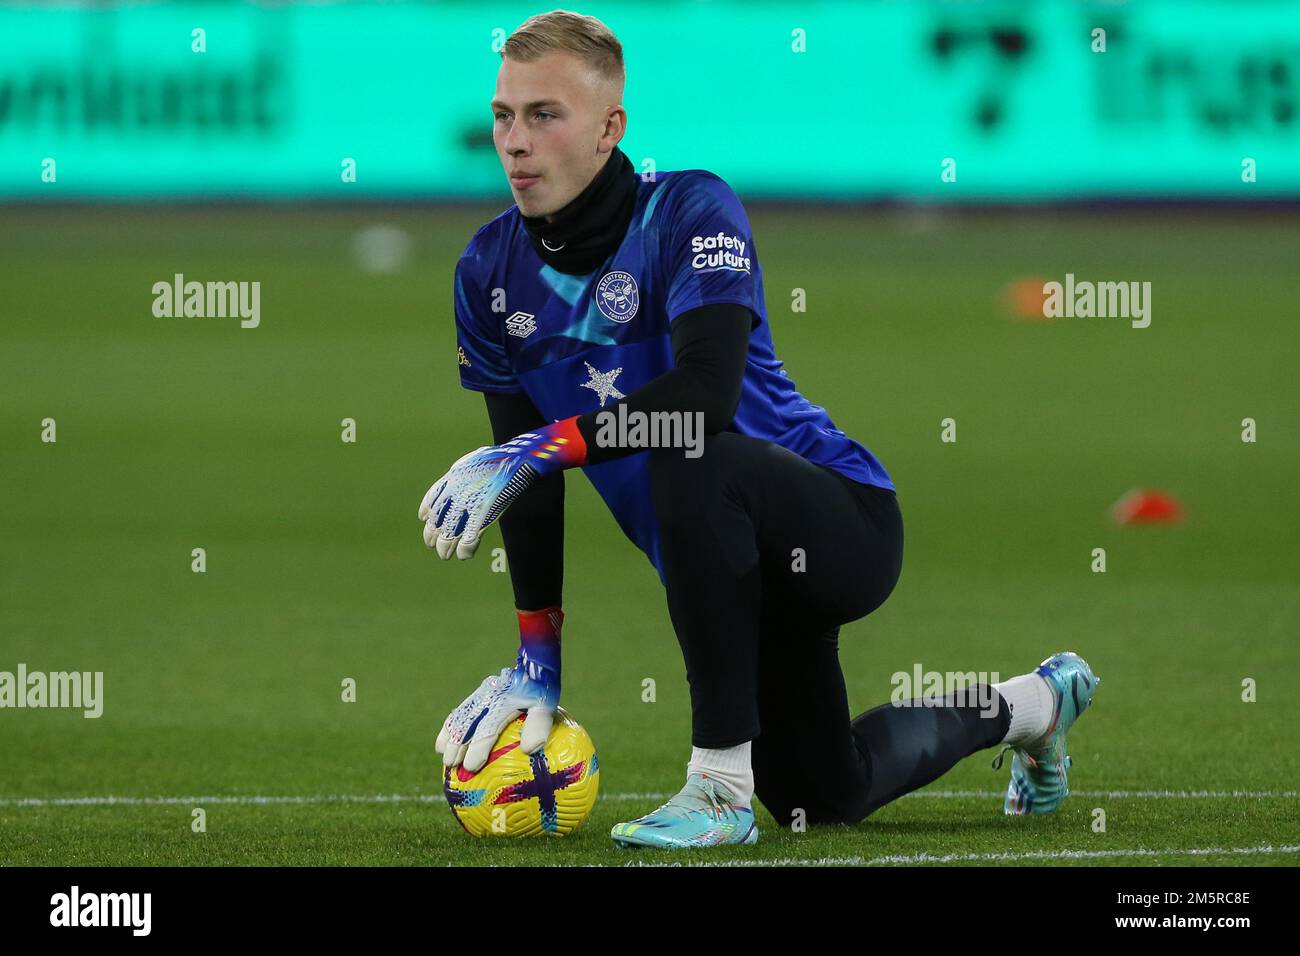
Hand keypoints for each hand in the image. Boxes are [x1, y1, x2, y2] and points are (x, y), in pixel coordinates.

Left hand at [417, 419, 583, 560]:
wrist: (514, 460)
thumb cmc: (499, 458)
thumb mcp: (473, 460)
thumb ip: (463, 471)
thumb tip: (458, 474)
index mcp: (452, 479)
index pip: (431, 500)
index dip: (426, 512)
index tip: (424, 520)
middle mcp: (455, 494)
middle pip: (436, 520)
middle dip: (432, 535)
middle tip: (432, 544)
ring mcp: (468, 505)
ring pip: (449, 533)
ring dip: (445, 547)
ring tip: (444, 555)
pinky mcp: (482, 516)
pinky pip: (469, 539)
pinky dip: (465, 550)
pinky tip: (464, 555)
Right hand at [435, 664, 557, 771]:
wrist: (534, 663)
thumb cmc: (542, 690)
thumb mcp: (546, 705)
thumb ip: (539, 726)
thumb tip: (530, 750)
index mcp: (503, 702)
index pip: (487, 728)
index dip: (478, 747)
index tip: (471, 766)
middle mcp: (487, 697)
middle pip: (468, 724)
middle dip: (458, 746)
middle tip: (452, 766)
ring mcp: (480, 694)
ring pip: (459, 717)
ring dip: (450, 738)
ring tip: (445, 758)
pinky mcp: (478, 694)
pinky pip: (459, 711)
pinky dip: (450, 728)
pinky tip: (443, 743)